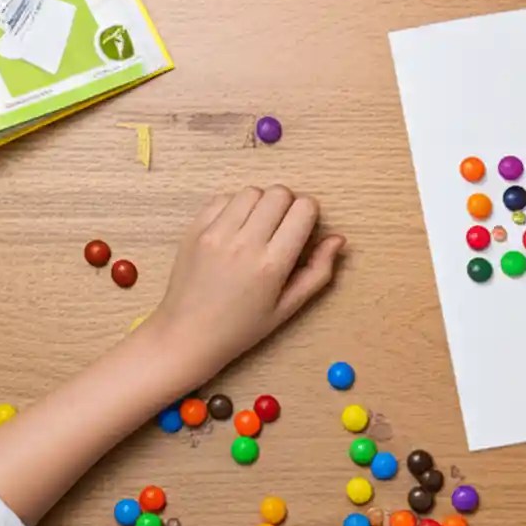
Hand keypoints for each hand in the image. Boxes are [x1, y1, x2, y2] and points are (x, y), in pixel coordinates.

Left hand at [153, 185, 345, 378]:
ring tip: (256, 228)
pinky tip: (234, 229)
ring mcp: (216, 233)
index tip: (302, 229)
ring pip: (252, 191)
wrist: (187, 334)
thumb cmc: (241, 327)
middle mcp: (245, 243)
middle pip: (279, 193)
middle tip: (280, 229)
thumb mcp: (287, 307)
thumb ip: (318, 271)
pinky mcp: (195, 229)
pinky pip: (223, 198)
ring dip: (260, 204)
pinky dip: (234, 207)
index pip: (304, 209)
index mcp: (272, 265)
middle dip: (287, 205)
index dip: (309, 214)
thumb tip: (338, 239)